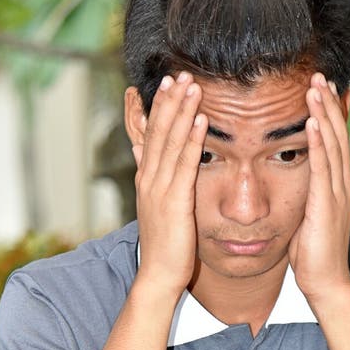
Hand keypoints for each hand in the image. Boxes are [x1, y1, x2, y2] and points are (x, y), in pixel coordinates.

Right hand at [132, 72, 207, 298]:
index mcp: (146, 181)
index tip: (166, 85)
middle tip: (178, 72)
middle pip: (157, 132)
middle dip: (168, 101)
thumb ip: (159, 184)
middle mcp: (149, 180)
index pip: (149, 136)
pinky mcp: (174, 203)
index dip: (157, 109)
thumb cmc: (165, 248)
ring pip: (170, 142)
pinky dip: (193, 140)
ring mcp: (159, 191)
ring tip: (192, 85)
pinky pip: (185, 166)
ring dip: (182, 111)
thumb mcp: (159, 210)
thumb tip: (153, 162)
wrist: (158, 277)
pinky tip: (202, 120)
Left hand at [289, 73, 349, 310]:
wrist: (324, 284)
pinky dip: (320, 143)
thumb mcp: (303, 218)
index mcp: (333, 186)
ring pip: (333, 144)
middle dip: (329, 103)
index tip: (319, 89)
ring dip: (325, 113)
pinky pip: (323, 167)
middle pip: (338, 134)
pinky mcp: (327, 204)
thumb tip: (283, 184)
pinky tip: (313, 122)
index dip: (329, 114)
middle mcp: (340, 184)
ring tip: (316, 85)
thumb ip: (299, 197)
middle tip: (319, 73)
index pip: (333, 142)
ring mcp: (337, 193)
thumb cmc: (310, 256)